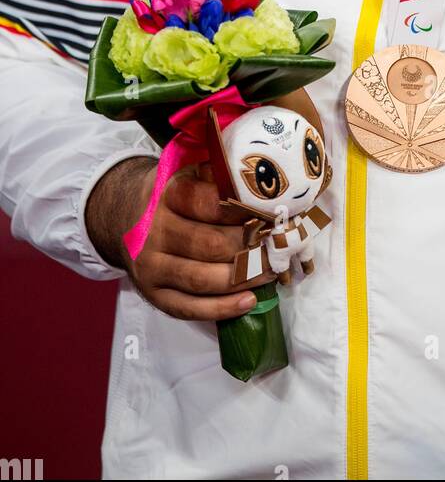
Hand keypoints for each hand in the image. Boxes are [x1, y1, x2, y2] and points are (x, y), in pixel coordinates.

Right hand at [85, 156, 266, 320]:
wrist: (127, 216)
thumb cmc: (176, 195)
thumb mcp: (193, 173)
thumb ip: (223, 176)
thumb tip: (265, 183)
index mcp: (169, 195)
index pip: (214, 205)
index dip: (247, 211)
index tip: (274, 215)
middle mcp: (156, 231)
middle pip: (212, 245)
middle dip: (251, 248)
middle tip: (279, 246)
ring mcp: (152, 266)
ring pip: (203, 280)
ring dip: (243, 279)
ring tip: (272, 271)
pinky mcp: (153, 294)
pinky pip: (189, 308)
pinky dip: (222, 308)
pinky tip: (249, 301)